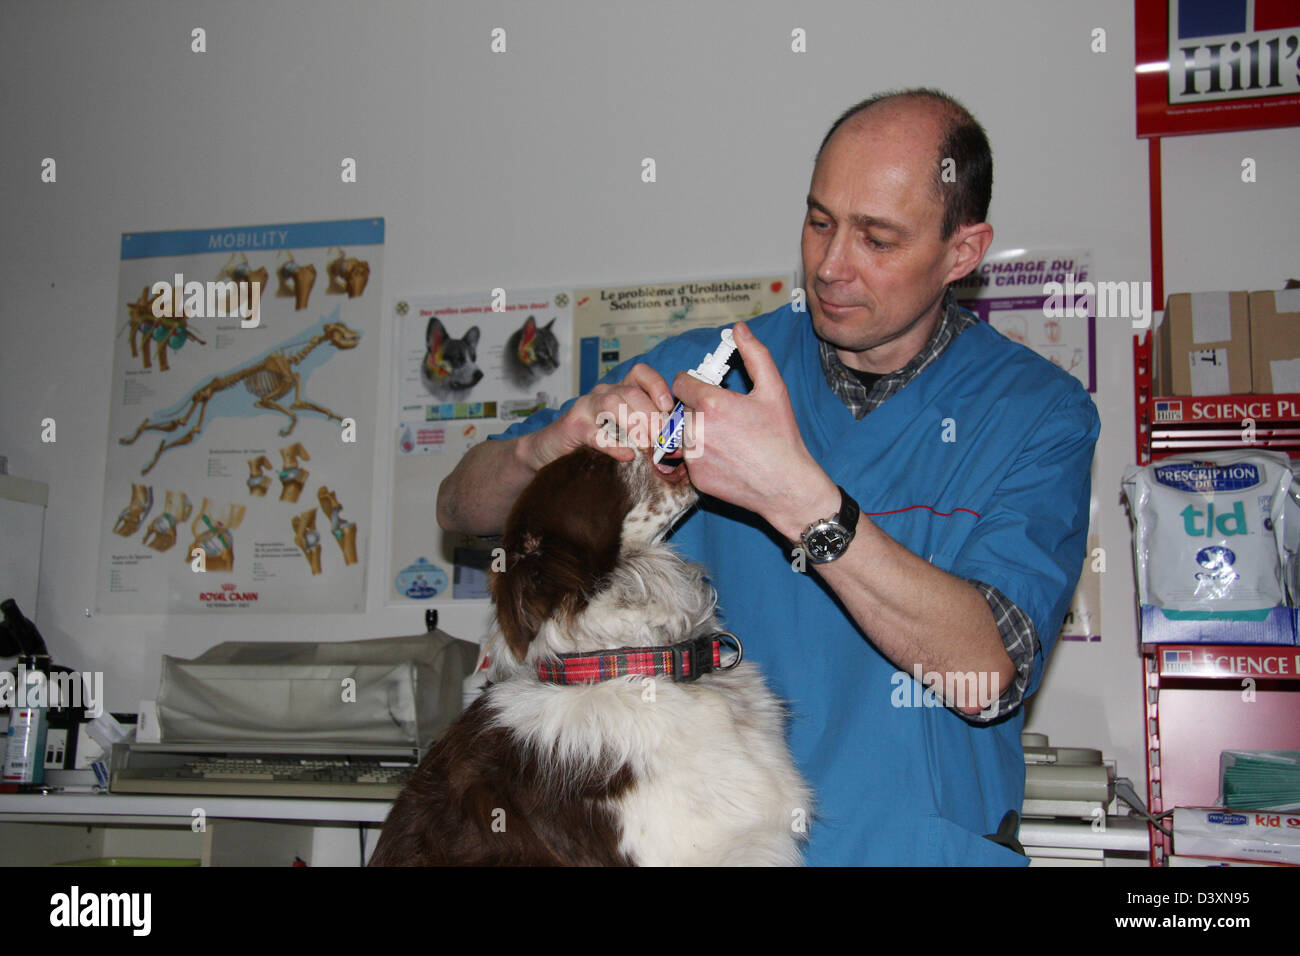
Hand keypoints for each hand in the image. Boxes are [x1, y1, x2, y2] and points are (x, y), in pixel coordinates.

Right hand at [518, 362, 673, 469]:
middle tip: (663, 438)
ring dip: (634, 424)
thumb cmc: (594, 439)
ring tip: (647, 444)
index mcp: (619, 390)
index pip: (641, 373)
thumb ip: (645, 428)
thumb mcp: (622, 429)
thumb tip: (675, 440)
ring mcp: (586, 408)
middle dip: (651, 415)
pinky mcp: (573, 427)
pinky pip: (594, 432)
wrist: (552, 449)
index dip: (657, 386)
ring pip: (612, 404)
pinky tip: (626, 455)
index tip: (668, 407)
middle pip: (631, 393)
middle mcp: (603, 393)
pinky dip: (612, 444)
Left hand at [671, 322, 838, 539]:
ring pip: (682, 435)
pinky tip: (727, 460)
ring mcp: (693, 456)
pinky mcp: (695, 477)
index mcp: (711, 403)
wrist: (787, 485)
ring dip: (696, 434)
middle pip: (682, 409)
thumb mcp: (774, 389)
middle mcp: (696, 429)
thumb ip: (755, 354)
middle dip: (697, 410)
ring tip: (727, 440)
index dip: (692, 383)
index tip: (703, 388)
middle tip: (724, 418)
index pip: (680, 383)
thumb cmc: (782, 436)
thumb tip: (740, 329)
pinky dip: (702, 458)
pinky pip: (689, 460)